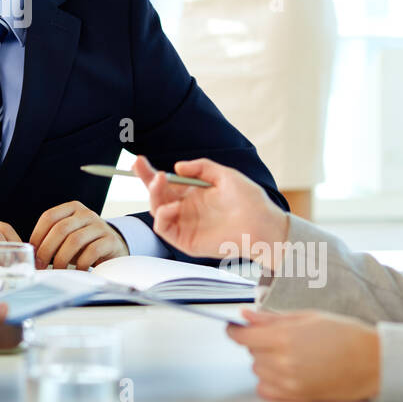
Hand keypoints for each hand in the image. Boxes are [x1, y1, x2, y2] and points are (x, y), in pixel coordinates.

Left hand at [29, 201, 127, 269]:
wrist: (113, 247)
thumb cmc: (84, 244)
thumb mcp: (67, 236)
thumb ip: (51, 238)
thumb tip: (31, 253)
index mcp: (72, 208)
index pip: (49, 217)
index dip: (37, 236)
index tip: (32, 253)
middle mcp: (86, 214)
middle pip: (60, 229)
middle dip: (47, 249)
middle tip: (41, 265)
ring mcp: (99, 226)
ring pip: (75, 240)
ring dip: (62, 258)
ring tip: (58, 270)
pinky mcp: (110, 240)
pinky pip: (92, 251)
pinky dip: (81, 264)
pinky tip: (77, 270)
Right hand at [134, 155, 286, 266]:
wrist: (264, 224)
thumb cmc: (249, 200)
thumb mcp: (225, 175)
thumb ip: (202, 167)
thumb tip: (176, 167)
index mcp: (192, 193)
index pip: (165, 183)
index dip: (149, 172)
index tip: (138, 160)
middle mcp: (185, 209)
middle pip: (156, 195)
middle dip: (147, 181)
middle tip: (146, 169)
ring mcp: (184, 225)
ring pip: (156, 210)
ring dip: (153, 196)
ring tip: (160, 182)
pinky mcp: (186, 241)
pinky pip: (164, 229)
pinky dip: (161, 217)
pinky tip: (171, 207)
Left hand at [227, 308, 379, 401]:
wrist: (372, 362)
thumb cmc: (345, 335)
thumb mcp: (307, 317)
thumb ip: (272, 318)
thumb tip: (246, 316)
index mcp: (284, 337)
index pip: (242, 337)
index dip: (234, 330)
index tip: (233, 327)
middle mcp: (284, 362)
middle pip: (250, 353)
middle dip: (257, 342)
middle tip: (276, 336)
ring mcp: (290, 382)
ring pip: (257, 371)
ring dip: (264, 361)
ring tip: (288, 352)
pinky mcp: (297, 396)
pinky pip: (266, 390)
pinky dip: (269, 380)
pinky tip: (285, 370)